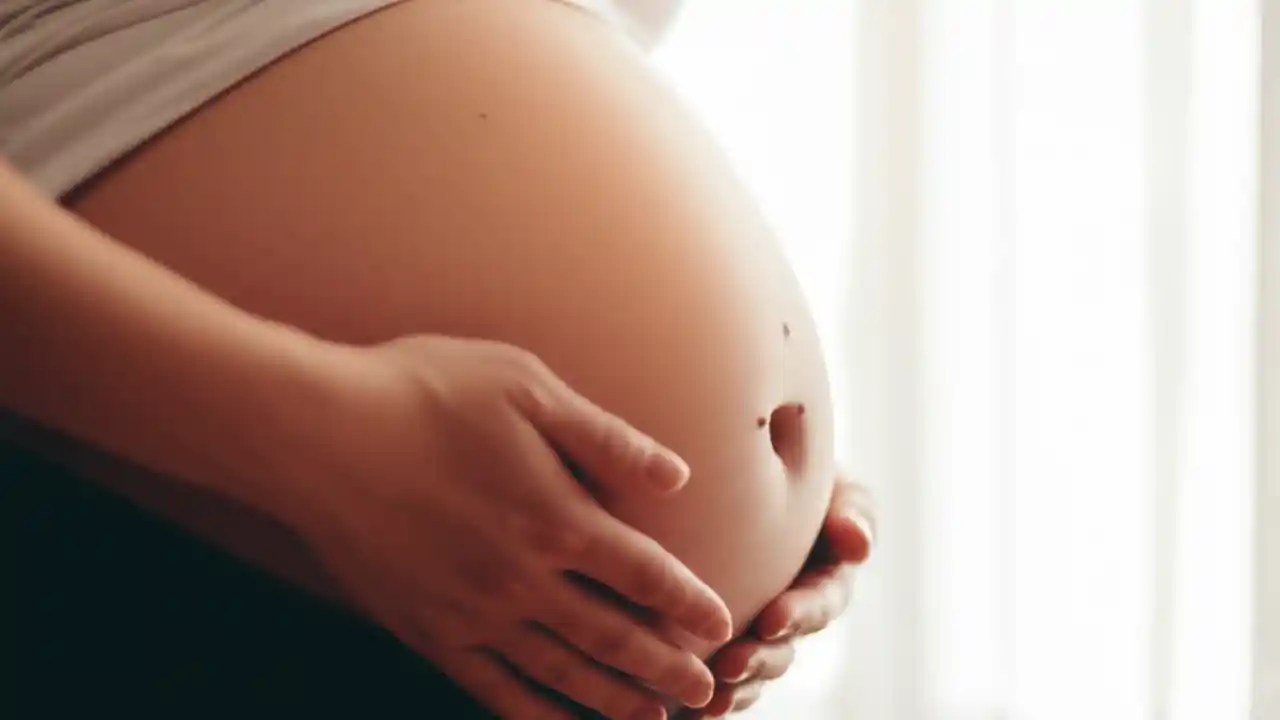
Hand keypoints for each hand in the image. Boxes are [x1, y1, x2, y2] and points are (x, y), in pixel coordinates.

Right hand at [279, 334, 732, 719]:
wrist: (316, 432)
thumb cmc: (424, 392)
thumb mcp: (526, 387)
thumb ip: (605, 439)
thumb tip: (678, 476)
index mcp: (557, 516)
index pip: (646, 573)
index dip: (689, 603)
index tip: (720, 626)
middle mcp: (523, 577)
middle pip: (614, 636)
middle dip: (666, 668)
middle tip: (707, 695)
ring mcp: (473, 612)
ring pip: (561, 672)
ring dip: (612, 700)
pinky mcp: (427, 629)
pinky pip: (491, 688)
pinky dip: (532, 716)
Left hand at [685, 474, 874, 716]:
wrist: (724, 468)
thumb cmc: (782, 458)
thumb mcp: (824, 472)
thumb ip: (850, 506)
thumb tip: (857, 543)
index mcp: (826, 568)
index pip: (824, 597)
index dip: (800, 613)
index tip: (772, 619)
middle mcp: (797, 605)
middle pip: (786, 644)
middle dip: (762, 658)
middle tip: (733, 663)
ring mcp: (760, 628)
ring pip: (754, 670)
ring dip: (736, 685)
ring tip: (709, 697)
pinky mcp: (721, 639)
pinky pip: (720, 680)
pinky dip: (709, 697)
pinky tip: (685, 711)